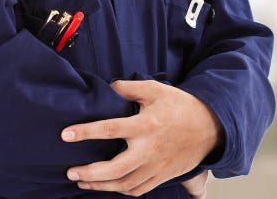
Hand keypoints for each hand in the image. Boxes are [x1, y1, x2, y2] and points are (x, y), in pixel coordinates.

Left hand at [61, 79, 222, 195]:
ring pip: (123, 184)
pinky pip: (137, 190)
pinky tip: (108, 186)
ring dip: (100, 185)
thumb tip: (109, 87)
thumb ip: (131, 88)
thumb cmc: (181, 106)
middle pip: (114, 168)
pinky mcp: (161, 176)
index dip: (85, 132)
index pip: (109, 129)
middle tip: (71, 171)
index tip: (66, 135)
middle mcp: (149, 149)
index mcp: (146, 124)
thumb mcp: (157, 90)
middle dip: (89, 173)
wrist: (210, 128)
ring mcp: (156, 166)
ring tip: (82, 182)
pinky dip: (120, 190)